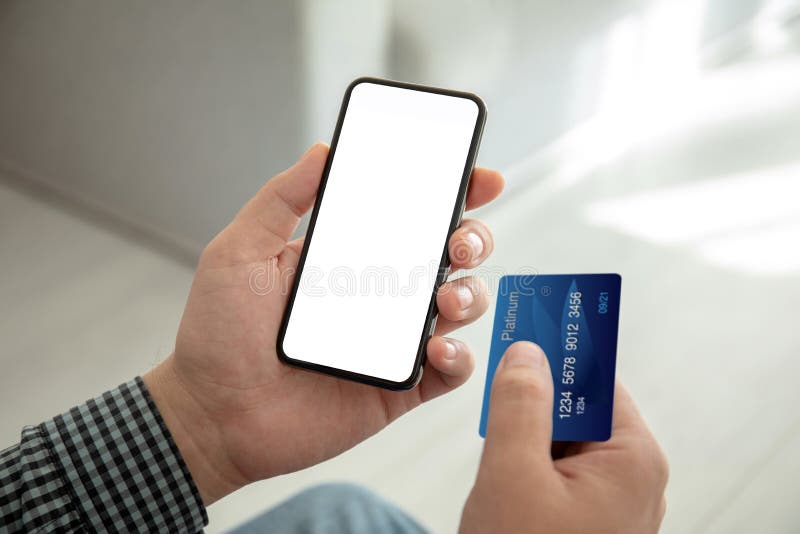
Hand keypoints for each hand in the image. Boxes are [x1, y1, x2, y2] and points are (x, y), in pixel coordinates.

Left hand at [143, 143, 504, 503]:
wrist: (212, 414)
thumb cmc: (219, 334)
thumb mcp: (240, 253)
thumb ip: (280, 200)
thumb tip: (323, 150)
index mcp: (349, 255)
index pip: (411, 215)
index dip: (453, 193)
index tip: (479, 177)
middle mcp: (380, 293)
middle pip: (449, 256)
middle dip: (473, 239)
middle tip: (458, 243)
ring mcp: (393, 340)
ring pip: (460, 308)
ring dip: (470, 295)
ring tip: (444, 300)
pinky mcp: (399, 388)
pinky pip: (450, 371)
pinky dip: (459, 358)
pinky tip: (437, 350)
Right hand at [460, 342, 668, 533]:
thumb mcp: (514, 475)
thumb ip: (520, 406)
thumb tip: (527, 355)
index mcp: (632, 461)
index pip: (598, 382)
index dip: (560, 355)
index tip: (531, 327)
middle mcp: (630, 481)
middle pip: (578, 412)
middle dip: (535, 406)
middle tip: (498, 400)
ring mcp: (609, 505)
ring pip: (562, 444)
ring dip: (527, 442)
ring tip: (502, 466)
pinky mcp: (585, 521)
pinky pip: (557, 474)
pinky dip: (528, 468)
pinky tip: (506, 486)